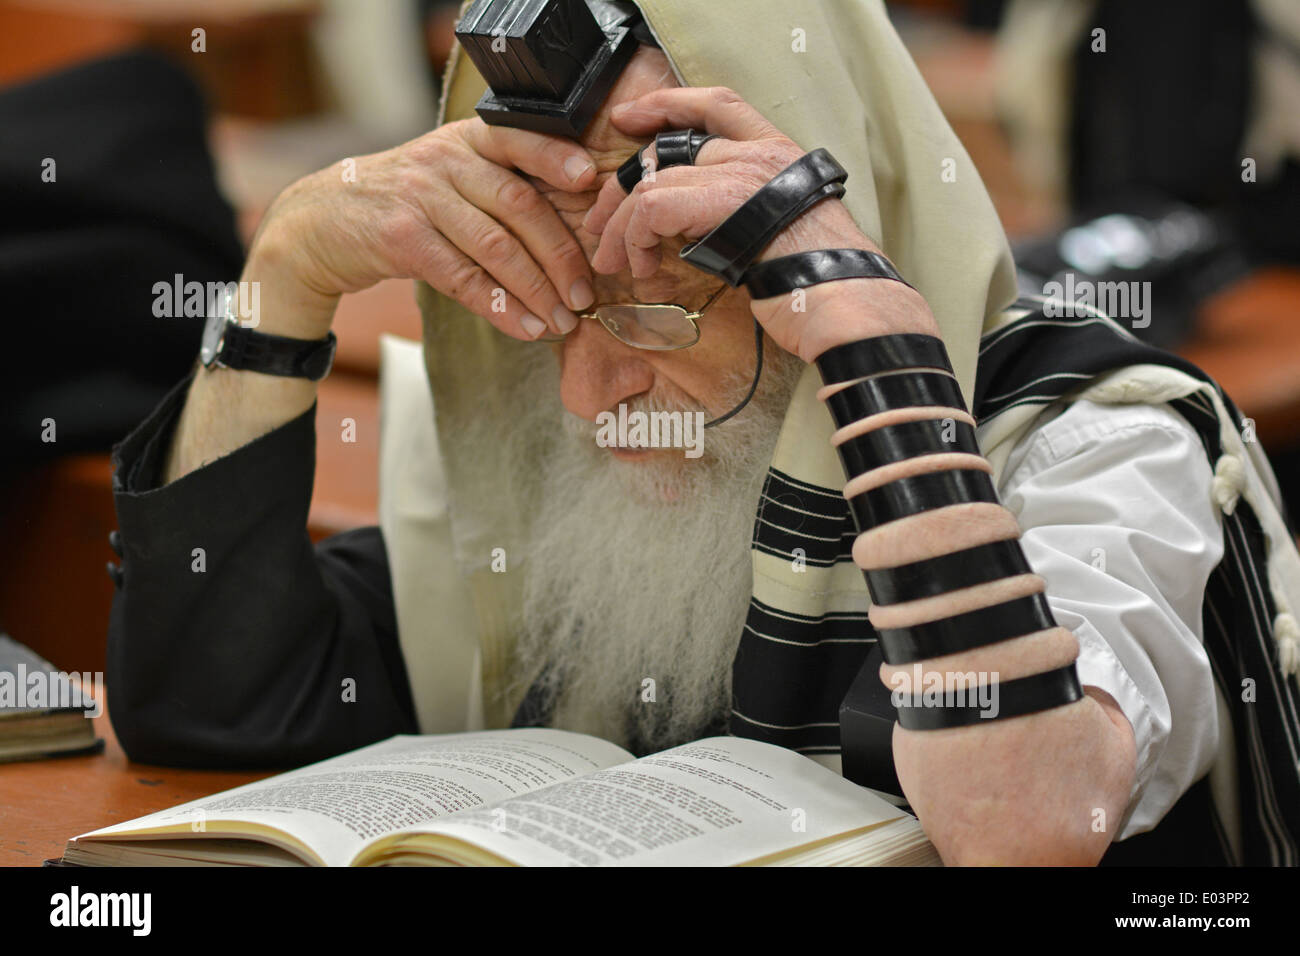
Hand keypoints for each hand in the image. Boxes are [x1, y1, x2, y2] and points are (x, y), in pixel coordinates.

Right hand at [244, 119, 600, 340]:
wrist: (318, 221)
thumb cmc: (403, 202)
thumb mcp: (445, 175)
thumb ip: (496, 186)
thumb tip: (572, 233)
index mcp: (465, 140)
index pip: (518, 138)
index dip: (555, 157)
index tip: (590, 182)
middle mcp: (444, 160)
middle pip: (519, 205)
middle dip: (561, 255)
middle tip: (587, 294)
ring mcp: (420, 198)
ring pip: (495, 247)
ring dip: (536, 290)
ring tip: (562, 321)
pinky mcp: (400, 238)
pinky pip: (463, 278)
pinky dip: (500, 307)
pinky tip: (524, 327)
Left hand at [583, 86, 939, 360]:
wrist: (847, 304)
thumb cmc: (820, 286)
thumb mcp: (779, 234)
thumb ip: (738, 216)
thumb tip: (687, 233)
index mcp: (778, 155)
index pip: (718, 105)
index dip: (669, 105)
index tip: (631, 119)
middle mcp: (761, 153)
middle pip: (669, 151)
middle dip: (621, 191)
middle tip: (600, 228)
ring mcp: (745, 173)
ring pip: (653, 183)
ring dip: (623, 229)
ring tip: (617, 264)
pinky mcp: (725, 201)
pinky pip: (655, 206)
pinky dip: (637, 240)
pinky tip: (644, 269)